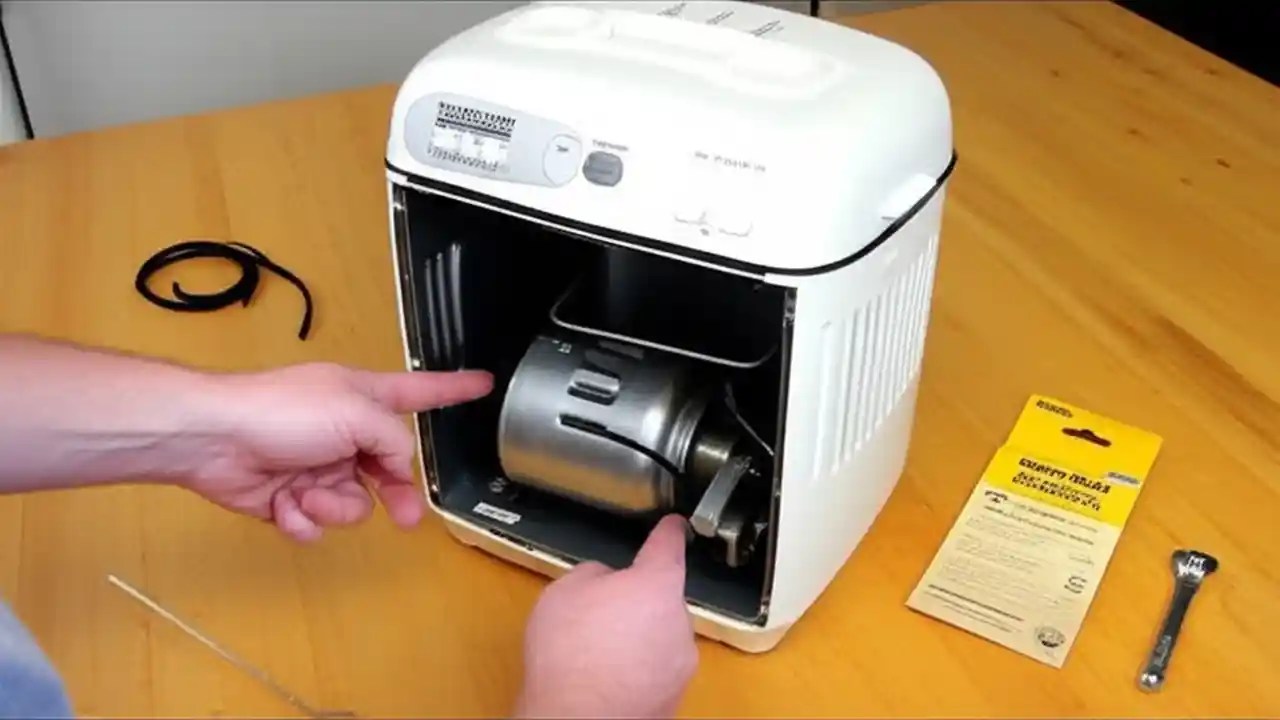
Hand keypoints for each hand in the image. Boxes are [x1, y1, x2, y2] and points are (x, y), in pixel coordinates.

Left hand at [186, 362, 491, 541]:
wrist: (212, 439)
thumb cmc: (280, 411)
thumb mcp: (355, 412)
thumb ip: (393, 438)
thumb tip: (398, 467)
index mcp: (363, 398)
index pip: (421, 390)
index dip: (454, 388)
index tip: (484, 383)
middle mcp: (344, 431)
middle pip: (390, 468)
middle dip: (394, 494)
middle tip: (405, 516)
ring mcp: (318, 465)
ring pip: (353, 503)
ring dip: (333, 506)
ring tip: (307, 495)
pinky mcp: (290, 498)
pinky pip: (315, 522)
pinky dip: (302, 519)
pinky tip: (286, 506)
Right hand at [514, 514, 698, 718]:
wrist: (578, 719)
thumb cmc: (572, 655)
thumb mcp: (565, 590)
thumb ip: (594, 575)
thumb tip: (604, 582)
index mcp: (658, 585)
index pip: (668, 546)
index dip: (668, 531)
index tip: (675, 524)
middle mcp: (679, 622)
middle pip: (661, 598)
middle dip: (635, 602)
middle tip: (597, 615)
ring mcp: (679, 663)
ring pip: (658, 637)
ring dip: (635, 640)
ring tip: (595, 653)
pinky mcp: (673, 697)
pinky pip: (654, 671)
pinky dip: (634, 671)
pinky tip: (603, 678)